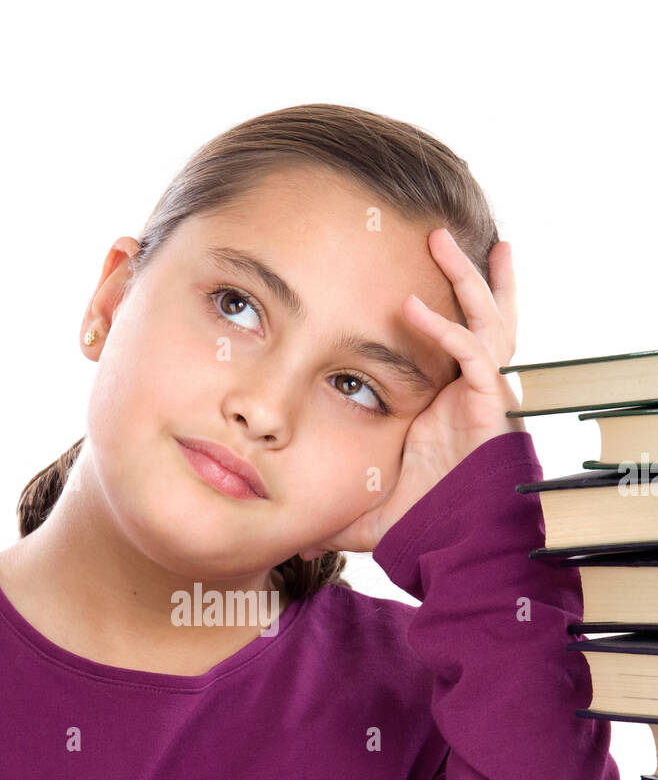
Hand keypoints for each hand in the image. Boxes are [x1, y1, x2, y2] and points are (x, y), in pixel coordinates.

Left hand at [301, 228, 525, 556]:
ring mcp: (480, 396)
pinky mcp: (489, 406)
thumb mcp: (365, 509)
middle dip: (467, 274)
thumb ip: (329, 511)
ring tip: (442, 237)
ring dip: (464, 277)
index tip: (410, 274)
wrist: (456, 548)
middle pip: (479, 317)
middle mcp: (466, 392)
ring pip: (485, 320)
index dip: (442, 307)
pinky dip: (445, 328)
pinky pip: (472, 354)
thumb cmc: (422, 525)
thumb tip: (291, 537)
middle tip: (442, 231)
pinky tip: (414, 307)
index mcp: (444, 403)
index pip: (449, 343)